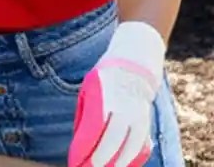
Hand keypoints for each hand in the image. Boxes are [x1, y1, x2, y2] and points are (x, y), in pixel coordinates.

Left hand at [69, 21, 165, 166]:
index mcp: (105, 98)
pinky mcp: (147, 123)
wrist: (134, 67)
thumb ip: (86, 114)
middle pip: (114, 138)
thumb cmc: (104, 81)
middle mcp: (125, 108)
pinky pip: (142, 144)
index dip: (85, 146)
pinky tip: (124, 165)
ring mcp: (139, 116)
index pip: (94, 127)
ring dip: (120, 161)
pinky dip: (134, 157)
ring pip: (132, 145)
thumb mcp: (88, 91)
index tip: (75, 160)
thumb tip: (80, 141)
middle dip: (102, 157)